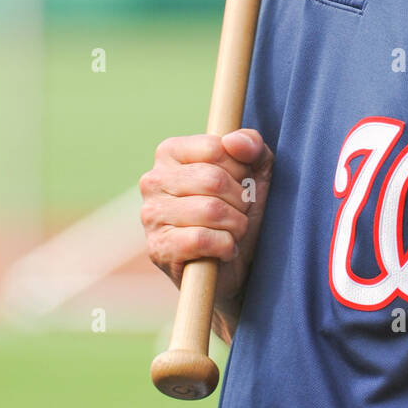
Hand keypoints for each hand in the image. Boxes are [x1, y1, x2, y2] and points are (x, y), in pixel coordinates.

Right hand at [140, 129, 273, 317]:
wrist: (240, 266)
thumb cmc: (243, 210)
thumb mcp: (257, 171)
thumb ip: (253, 146)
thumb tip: (234, 141)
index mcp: (171, 152)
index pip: (216, 148)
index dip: (241, 170)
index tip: (241, 184)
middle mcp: (153, 179)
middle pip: (213, 179)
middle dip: (241, 200)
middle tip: (241, 213)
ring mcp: (151, 215)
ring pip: (210, 210)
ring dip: (236, 225)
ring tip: (234, 231)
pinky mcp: (157, 248)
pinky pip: (201, 239)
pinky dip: (225, 246)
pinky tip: (225, 250)